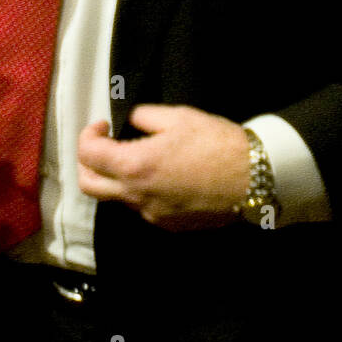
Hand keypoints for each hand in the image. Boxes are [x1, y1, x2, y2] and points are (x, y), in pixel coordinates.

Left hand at [77, 104, 249, 229]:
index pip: (88, 154)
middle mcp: (137, 196)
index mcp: (135, 166)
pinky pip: (141, 208)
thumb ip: (144, 116)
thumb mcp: (178, 116)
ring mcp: (152, 215)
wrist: (254, 179)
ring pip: (116, 198)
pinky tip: (160, 175)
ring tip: (137, 157)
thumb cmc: (217, 143)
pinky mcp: (169, 225)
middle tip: (104, 144)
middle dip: (87, 162)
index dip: (88, 134)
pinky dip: (139, 191)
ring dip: (115, 177)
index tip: (103, 125)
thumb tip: (129, 121)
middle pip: (88, 185)